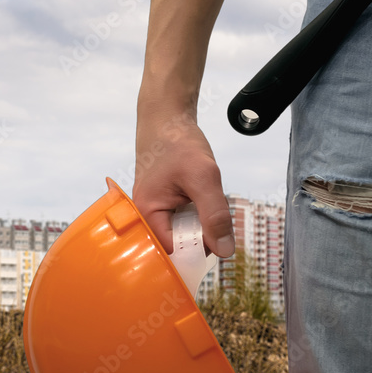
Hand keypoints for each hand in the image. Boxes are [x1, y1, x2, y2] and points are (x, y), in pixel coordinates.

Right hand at [133, 108, 234, 257]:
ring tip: (202, 198)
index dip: (197, 251)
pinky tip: (198, 197)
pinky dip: (197, 214)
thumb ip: (215, 215)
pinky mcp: (164, 206)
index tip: (215, 238)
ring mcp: (155, 212)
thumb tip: (225, 251)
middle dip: (201, 236)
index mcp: (147, 215)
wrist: (167, 120)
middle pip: (178, 246)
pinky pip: (184, 222)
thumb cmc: (178, 143)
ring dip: (201, 223)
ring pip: (184, 234)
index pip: (173, 252)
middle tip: (210, 211)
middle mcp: (146, 218)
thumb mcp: (204, 177)